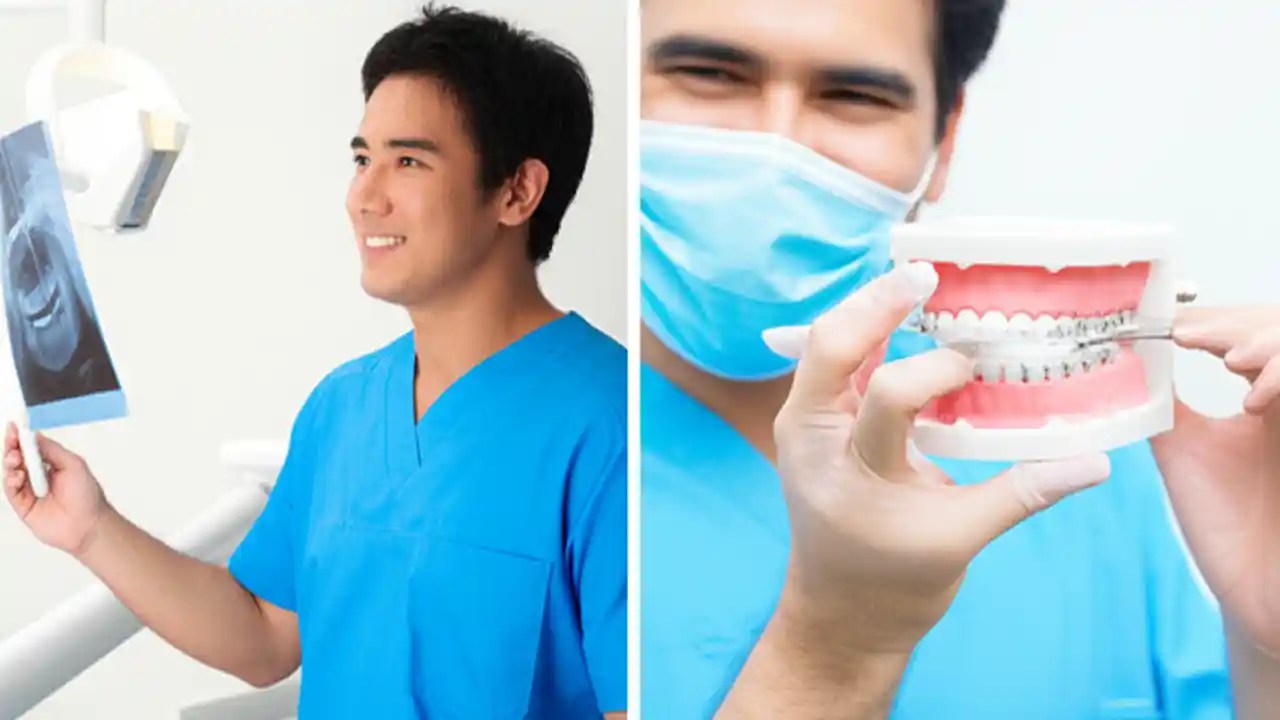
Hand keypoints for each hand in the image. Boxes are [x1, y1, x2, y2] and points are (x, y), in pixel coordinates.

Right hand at [3, 422, 108, 556]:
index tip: (14, 427)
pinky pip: (11, 491)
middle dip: (12, 448)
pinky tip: (17, 476)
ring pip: (11, 473)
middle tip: (11, 440)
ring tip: (15, 459)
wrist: (88, 524)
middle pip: (18, 459)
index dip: (21, 438)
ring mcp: (30, 492)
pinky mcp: (24, 507)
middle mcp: (39, 477)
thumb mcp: (73, 464)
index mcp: (52, 465)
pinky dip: (11, 481)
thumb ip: (52, 449)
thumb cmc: (87, 496)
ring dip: (11, 463)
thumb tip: (35, 435)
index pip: (31, 448)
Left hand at [764, 263, 1111, 653]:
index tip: (975, 366)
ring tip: (917, 282)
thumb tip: (1095, 464)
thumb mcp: (959, 542)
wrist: (840, 616)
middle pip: (828, 349)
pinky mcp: (816, 421)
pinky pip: (836, 364)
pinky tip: (903, 314)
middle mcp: (810, 438)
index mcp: (847, 470)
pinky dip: (869, 337)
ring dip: (869, 312)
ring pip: (825, 347)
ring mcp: (806, 426)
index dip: (936, 371)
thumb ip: (1022, 494)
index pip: (887, 397)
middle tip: (924, 275)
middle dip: (873, 305)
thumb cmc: (894, 586)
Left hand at [1150, 305, 1279, 652]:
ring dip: (1269, 343)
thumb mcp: (1183, 447)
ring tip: (1228, 360)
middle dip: (1240, 323)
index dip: (1216, 321)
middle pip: (1279, 326)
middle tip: (1194, 336)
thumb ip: (1162, 400)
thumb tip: (1120, 354)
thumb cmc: (1224, 522)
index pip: (1251, 331)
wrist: (1258, 590)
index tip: (1173, 329)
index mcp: (1267, 395)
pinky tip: (1253, 399)